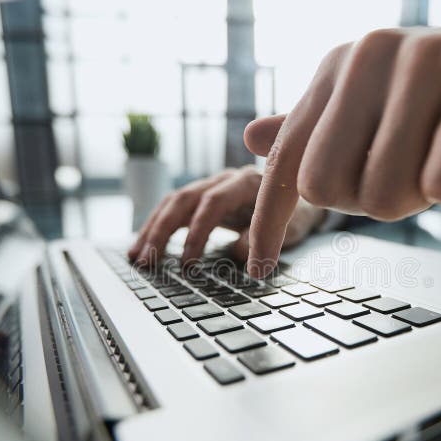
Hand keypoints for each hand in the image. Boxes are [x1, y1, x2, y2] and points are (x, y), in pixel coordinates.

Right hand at [127, 166, 325, 263]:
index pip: (213, 202)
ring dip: (152, 229)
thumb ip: (267, 238)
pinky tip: (142, 246)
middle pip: (184, 199)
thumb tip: (240, 253)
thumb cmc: (298, 214)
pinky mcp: (203, 197)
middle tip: (149, 261)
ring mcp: (211, 185)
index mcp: (247, 181)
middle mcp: (225, 179)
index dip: (198, 232)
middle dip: (163, 231)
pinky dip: (156, 227)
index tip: (188, 262)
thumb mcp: (291, 229)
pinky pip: (174, 209)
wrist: (303, 196)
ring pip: (173, 202)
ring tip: (137, 257)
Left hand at [244, 15, 440, 276]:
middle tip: (411, 172)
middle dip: (372, 201)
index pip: (286, 163)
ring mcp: (427, 57)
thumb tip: (249, 138)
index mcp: (338, 68)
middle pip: (330, 189)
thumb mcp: (379, 110)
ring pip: (389, 194)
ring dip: (423, 195)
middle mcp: (370, 54)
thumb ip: (319, 129)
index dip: (266, 222)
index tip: (256, 269)